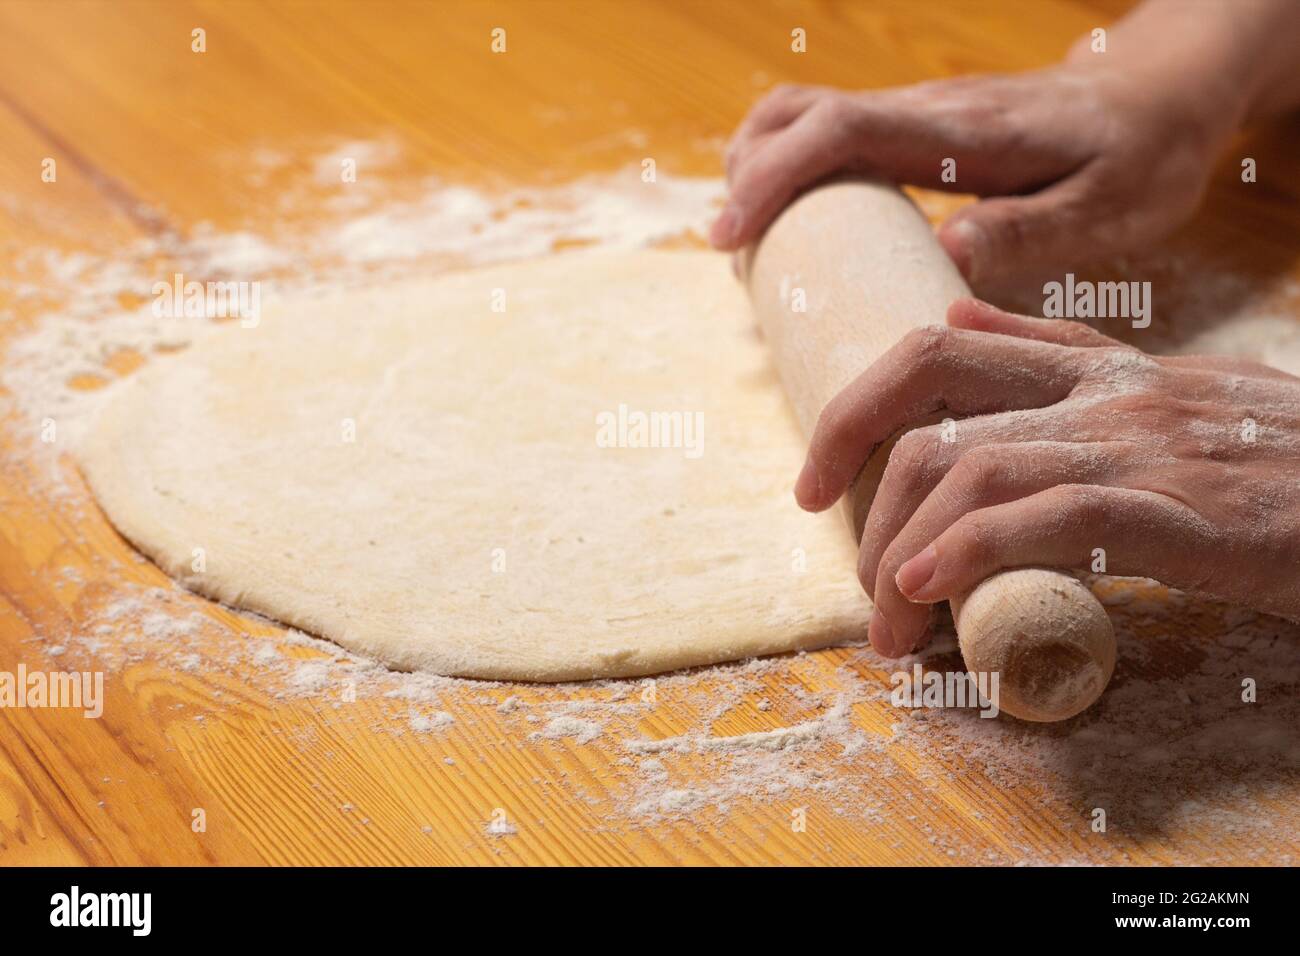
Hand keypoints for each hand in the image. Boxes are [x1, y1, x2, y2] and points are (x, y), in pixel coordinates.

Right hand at [711, 65, 1234, 288]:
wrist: (1163, 90)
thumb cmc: (1142, 154)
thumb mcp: (1111, 206)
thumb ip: (1031, 231)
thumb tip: (943, 258)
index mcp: (961, 130)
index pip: (841, 131)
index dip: (773, 178)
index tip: (728, 234)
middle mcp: (925, 109)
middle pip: (799, 112)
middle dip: (745, 173)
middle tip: (729, 250)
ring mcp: (916, 112)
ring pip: (805, 114)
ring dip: (759, 164)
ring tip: (748, 239)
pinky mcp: (917, 124)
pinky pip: (830, 132)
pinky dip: (789, 165)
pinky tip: (794, 220)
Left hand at [794, 299, 1299, 657]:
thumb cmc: (1279, 462)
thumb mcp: (1170, 391)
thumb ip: (1063, 356)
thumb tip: (959, 315)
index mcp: (1097, 369)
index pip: (938, 352)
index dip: (854, 409)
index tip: (814, 483)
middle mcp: (1106, 394)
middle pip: (932, 415)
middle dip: (862, 496)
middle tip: (855, 581)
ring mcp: (1142, 446)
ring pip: (973, 470)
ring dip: (904, 553)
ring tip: (888, 623)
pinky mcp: (1181, 508)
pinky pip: (1047, 517)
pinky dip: (970, 552)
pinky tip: (929, 588)